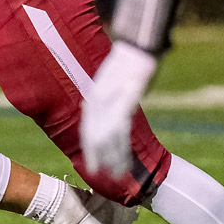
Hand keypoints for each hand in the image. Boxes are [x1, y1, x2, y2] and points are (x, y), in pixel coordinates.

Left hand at [80, 41, 158, 177]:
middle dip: (98, 157)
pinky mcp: (124, 102)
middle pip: (93, 136)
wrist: (137, 48)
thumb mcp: (111, 82)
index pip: (87, 128)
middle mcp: (97, 101)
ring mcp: (110, 102)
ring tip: (117, 174)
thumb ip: (106, 98)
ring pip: (107, 138)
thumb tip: (107, 110)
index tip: (91, 165)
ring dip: (112, 158)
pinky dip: (121, 148)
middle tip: (103, 175)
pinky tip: (124, 159)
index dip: (89, 148)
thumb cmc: (128, 64)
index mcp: (93, 97)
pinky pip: (120, 131)